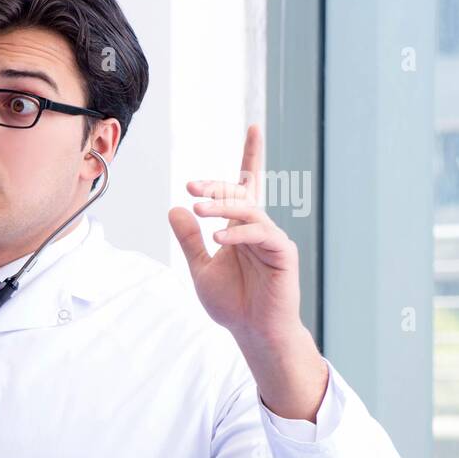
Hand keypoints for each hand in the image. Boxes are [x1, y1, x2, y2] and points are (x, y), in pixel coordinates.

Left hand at [168, 123, 328, 419]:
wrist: (252, 332)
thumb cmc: (231, 302)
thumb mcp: (200, 268)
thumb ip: (190, 239)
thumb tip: (175, 209)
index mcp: (240, 227)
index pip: (245, 186)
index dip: (251, 156)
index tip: (254, 126)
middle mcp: (258, 228)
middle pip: (241, 195)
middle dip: (217, 187)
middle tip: (191, 186)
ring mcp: (272, 239)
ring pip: (250, 211)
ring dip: (223, 206)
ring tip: (199, 207)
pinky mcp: (283, 254)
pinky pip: (261, 234)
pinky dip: (239, 232)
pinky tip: (219, 237)